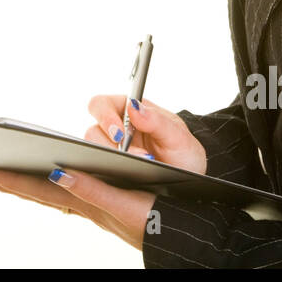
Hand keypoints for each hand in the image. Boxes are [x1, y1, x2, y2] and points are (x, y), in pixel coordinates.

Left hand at [0, 167, 157, 250]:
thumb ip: (92, 190)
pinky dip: (56, 188)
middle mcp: (89, 206)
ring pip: (56, 195)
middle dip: (16, 185)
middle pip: (43, 194)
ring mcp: (99, 206)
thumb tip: (58, 174)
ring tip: (10, 181)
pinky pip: (74, 194)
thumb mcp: (124, 205)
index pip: (43, 191)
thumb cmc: (159, 222)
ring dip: (32, 186)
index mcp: (89, 204)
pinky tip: (54, 183)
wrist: (186, 235)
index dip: (16, 182)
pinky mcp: (110, 203)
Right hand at [84, 94, 207, 174]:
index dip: (104, 117)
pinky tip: (124, 177)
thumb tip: (133, 106)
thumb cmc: (184, 152)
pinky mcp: (110, 169)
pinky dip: (107, 173)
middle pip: (93, 130)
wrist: (189, 177)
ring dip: (111, 160)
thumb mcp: (178, 137)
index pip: (102, 105)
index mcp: (129, 110)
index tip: (120, 135)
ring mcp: (112, 150)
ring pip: (93, 151)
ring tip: (136, 168)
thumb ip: (157, 120)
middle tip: (129, 157)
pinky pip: (98, 169)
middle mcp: (116, 128)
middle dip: (109, 145)